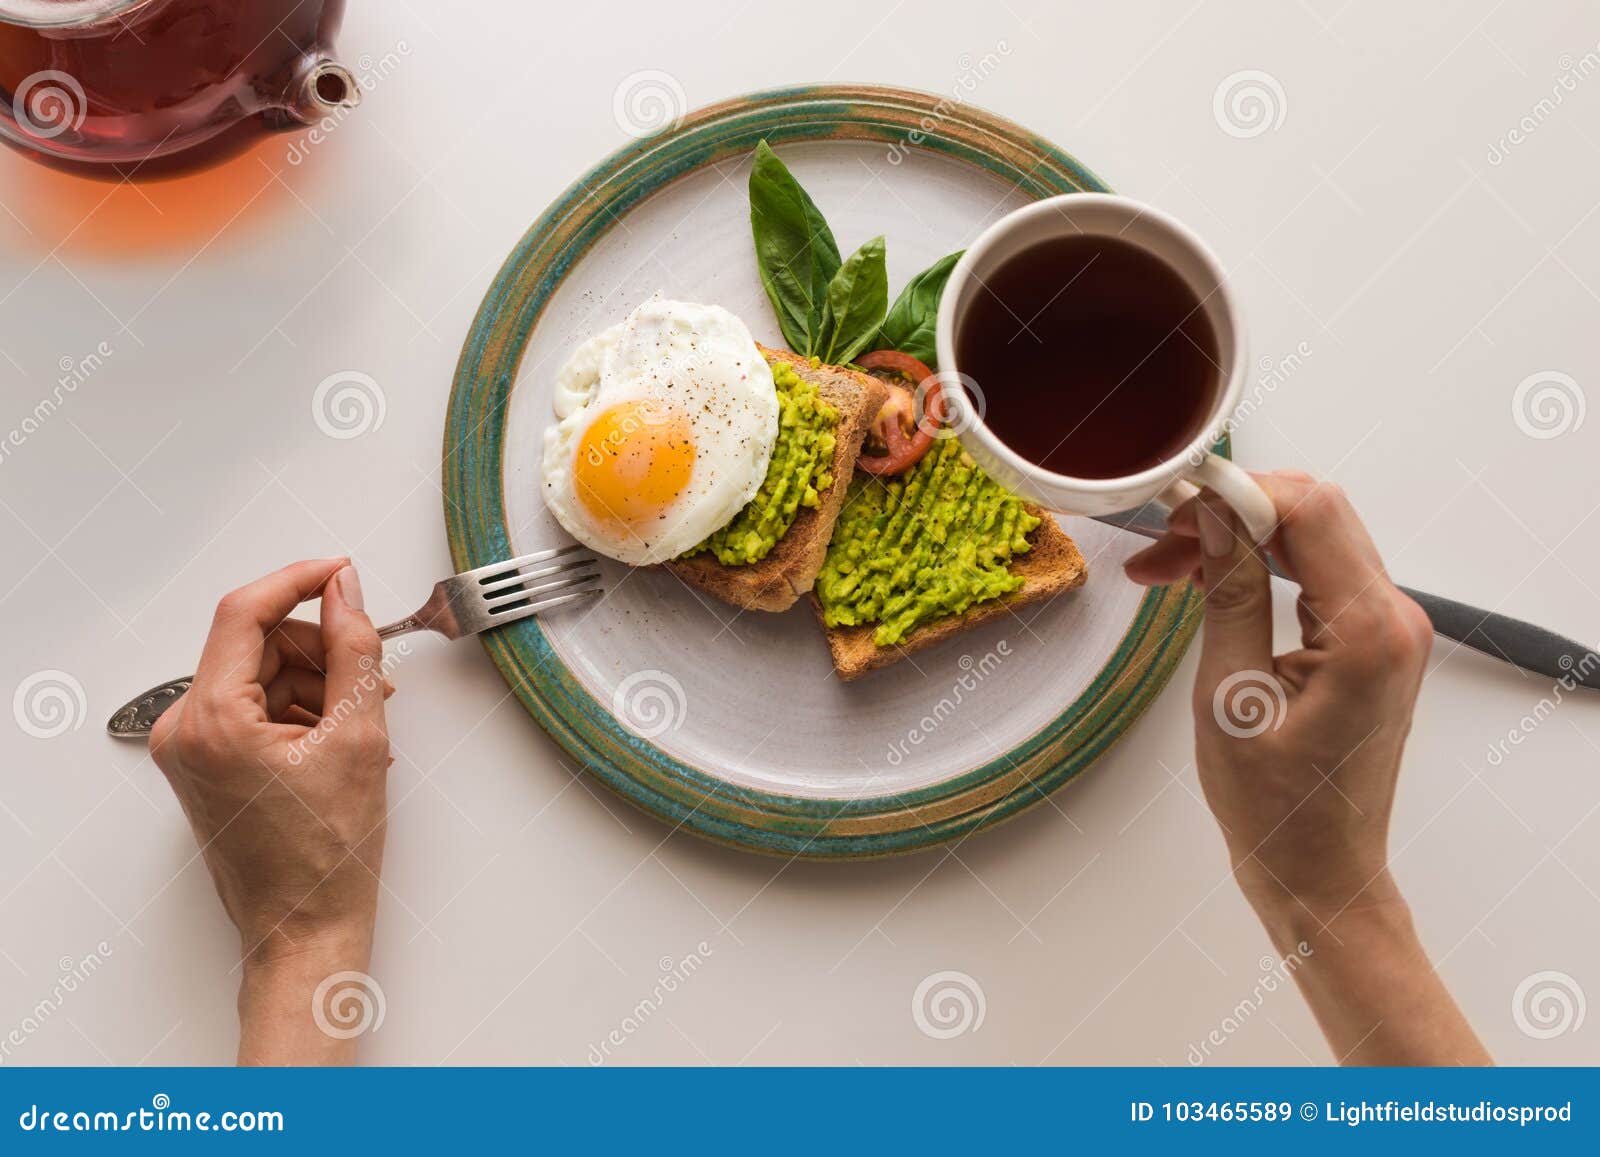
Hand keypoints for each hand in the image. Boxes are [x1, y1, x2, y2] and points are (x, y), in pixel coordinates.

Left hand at [150, 558, 392, 1064]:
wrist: (306, 929)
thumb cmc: (326, 858)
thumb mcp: (358, 737)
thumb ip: (353, 652)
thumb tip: (346, 594)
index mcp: (211, 721)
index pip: (244, 613)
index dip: (299, 580)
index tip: (341, 572)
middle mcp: (183, 730)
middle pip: (254, 643)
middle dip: (317, 649)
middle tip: (370, 678)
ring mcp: (188, 749)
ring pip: (258, 673)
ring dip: (315, 684)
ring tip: (362, 729)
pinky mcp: (203, 763)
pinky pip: (253, 706)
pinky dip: (300, 711)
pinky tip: (338, 743)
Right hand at [1125, 472, 1487, 1064]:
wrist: (1319, 873)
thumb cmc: (1276, 809)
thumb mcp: (1230, 698)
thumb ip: (1230, 596)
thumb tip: (1215, 521)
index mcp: (1369, 633)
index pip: (1311, 511)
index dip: (1239, 492)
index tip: (1176, 502)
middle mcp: (1395, 621)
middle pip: (1315, 515)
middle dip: (1231, 512)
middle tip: (1159, 542)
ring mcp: (1390, 631)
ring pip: (1311, 542)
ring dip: (1238, 541)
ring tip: (1163, 570)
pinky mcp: (1372, 644)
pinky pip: (1316, 578)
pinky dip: (1259, 570)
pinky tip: (1204, 586)